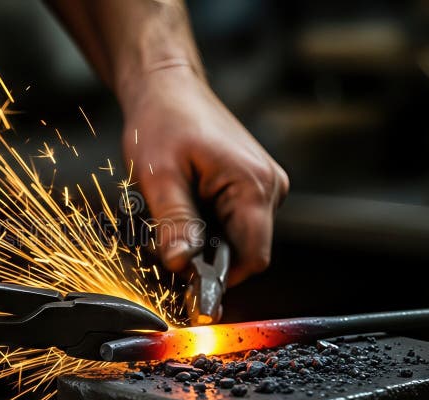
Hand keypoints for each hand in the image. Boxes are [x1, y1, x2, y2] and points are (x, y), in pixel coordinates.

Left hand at [121, 66, 288, 284]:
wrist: (166, 87)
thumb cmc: (162, 121)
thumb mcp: (159, 176)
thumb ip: (175, 222)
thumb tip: (182, 265)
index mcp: (254, 185)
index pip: (253, 258)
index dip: (220, 277)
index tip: (186, 282)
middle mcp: (269, 186)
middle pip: (245, 250)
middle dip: (207, 256)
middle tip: (168, 237)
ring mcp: (263, 184)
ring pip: (238, 237)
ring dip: (205, 238)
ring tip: (175, 210)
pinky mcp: (251, 183)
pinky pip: (234, 220)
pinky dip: (208, 223)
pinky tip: (185, 202)